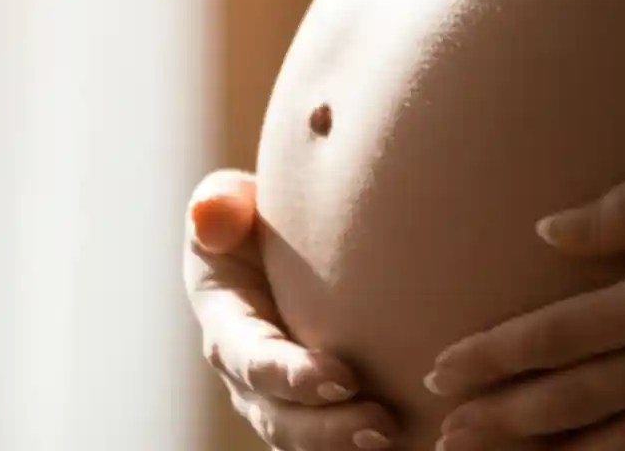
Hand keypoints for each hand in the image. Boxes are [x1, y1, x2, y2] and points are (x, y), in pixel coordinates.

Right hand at [184, 169, 399, 449]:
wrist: (293, 244)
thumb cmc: (262, 214)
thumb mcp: (232, 198)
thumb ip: (220, 203)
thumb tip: (210, 217)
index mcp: (224, 326)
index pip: (250, 360)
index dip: (289, 374)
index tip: (341, 375)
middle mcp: (248, 378)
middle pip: (279, 418)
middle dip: (326, 429)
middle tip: (380, 425)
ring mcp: (283, 402)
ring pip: (308, 442)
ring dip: (347, 446)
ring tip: (396, 437)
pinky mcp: (321, 411)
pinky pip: (336, 443)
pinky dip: (367, 446)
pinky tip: (414, 440)